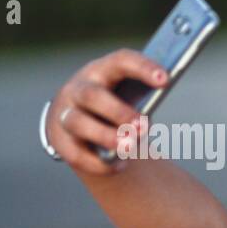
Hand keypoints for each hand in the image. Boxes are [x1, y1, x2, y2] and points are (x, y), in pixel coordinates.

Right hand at [45, 48, 166, 174]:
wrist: (79, 123)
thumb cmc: (115, 104)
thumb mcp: (128, 95)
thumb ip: (143, 99)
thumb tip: (151, 116)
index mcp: (101, 71)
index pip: (120, 61)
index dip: (142, 68)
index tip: (166, 79)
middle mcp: (78, 89)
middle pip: (93, 95)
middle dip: (119, 112)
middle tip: (145, 127)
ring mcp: (65, 114)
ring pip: (78, 123)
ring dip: (106, 136)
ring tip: (129, 148)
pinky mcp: (60, 141)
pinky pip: (76, 154)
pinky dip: (98, 163)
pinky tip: (118, 166)